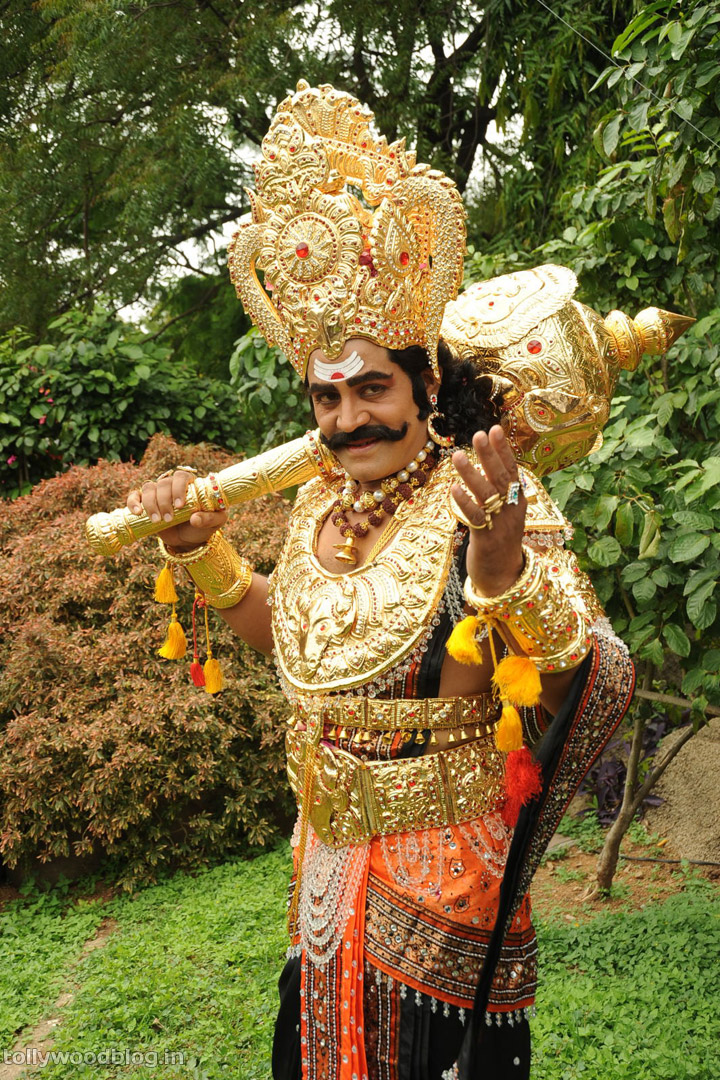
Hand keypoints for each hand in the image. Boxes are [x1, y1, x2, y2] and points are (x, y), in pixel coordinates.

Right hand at [126, 470, 227, 551]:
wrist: (188, 541)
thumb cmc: (203, 527)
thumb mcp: (215, 523)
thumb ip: (210, 519)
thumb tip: (195, 519)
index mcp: (190, 485)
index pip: (181, 476)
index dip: (178, 488)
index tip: (180, 505)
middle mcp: (172, 486)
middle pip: (163, 483)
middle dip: (164, 501)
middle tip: (169, 519)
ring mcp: (158, 494)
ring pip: (148, 488)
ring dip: (150, 504)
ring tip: (157, 521)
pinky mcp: (145, 503)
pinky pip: (135, 496)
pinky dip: (133, 502)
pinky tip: (138, 512)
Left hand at [451, 425, 525, 597]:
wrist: (505, 579)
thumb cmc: (501, 542)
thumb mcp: (505, 515)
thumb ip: (499, 493)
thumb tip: (488, 466)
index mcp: (518, 502)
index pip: (513, 470)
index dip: (504, 450)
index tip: (495, 429)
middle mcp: (512, 510)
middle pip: (501, 478)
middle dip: (490, 455)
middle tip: (479, 434)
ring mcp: (501, 524)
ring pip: (486, 494)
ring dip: (472, 474)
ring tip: (459, 455)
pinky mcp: (487, 539)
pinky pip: (476, 517)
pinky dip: (465, 502)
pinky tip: (454, 488)